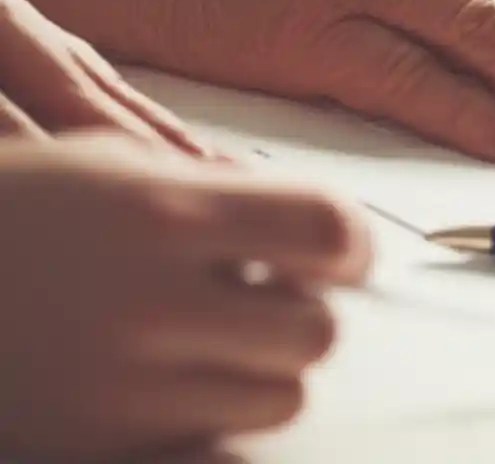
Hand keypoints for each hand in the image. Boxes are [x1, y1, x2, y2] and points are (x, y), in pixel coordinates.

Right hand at [0, 134, 371, 461]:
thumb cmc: (7, 216)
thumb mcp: (102, 167)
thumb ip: (212, 190)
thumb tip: (316, 224)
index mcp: (158, 213)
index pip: (324, 229)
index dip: (352, 243)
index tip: (342, 254)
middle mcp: (147, 304)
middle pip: (315, 331)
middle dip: (302, 313)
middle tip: (264, 300)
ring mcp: (121, 392)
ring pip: (279, 400)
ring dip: (262, 371)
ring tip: (208, 344)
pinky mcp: (98, 453)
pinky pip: (221, 456)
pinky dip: (220, 428)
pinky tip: (183, 392)